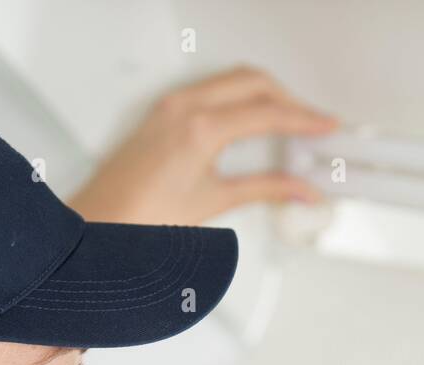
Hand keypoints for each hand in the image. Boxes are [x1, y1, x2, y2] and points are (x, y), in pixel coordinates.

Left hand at [67, 65, 338, 225]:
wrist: (98, 225)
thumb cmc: (139, 219)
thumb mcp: (215, 203)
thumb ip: (265, 190)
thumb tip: (298, 189)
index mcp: (200, 128)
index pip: (267, 113)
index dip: (304, 120)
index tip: (325, 126)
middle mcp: (183, 108)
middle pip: (254, 83)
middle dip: (288, 100)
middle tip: (311, 124)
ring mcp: (170, 106)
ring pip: (232, 80)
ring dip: (264, 94)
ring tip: (287, 122)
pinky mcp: (162, 112)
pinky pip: (210, 89)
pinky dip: (238, 98)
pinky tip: (249, 121)